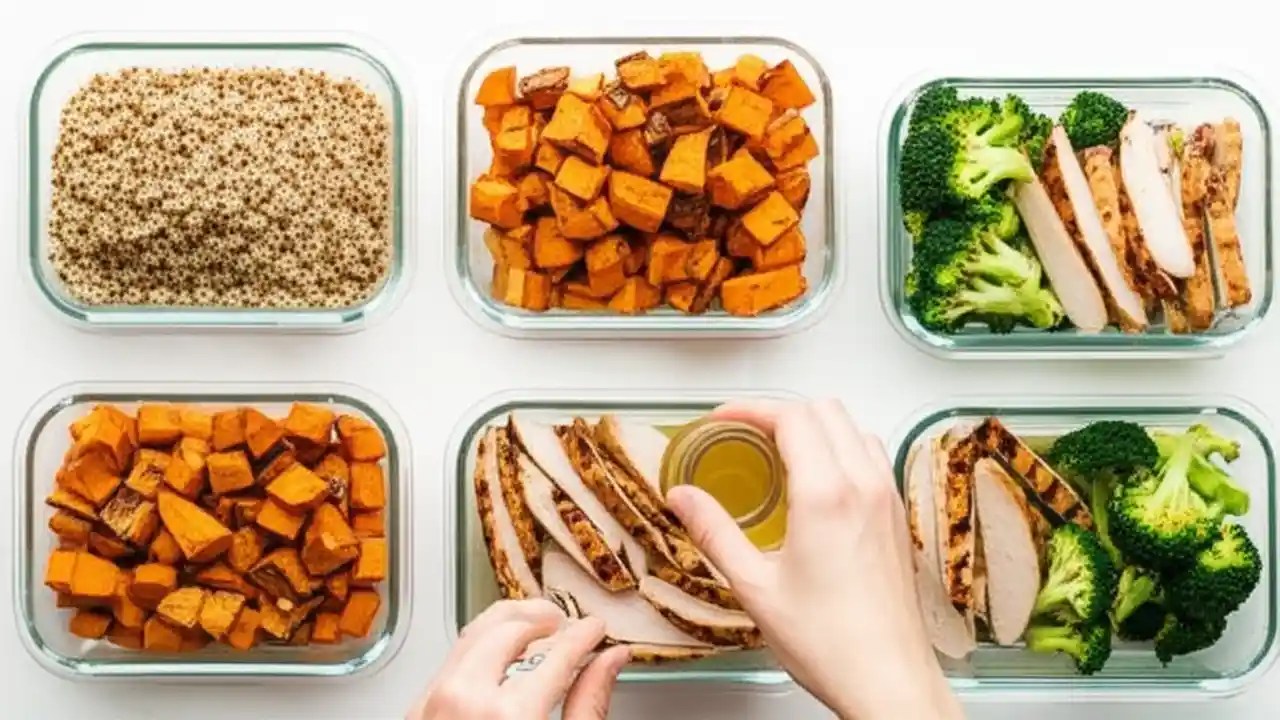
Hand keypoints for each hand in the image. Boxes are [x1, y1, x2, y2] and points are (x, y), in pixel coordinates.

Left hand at [409, 599, 630, 719]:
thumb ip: (588, 706)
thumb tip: (611, 661)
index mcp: (510, 715)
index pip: (559, 652)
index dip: (585, 634)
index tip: (596, 629)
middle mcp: (464, 701)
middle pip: (510, 628)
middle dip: (544, 618)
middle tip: (566, 624)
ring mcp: (432, 702)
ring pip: (473, 633)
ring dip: (508, 622)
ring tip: (534, 628)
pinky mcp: (414, 709)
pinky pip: (449, 661)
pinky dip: (478, 647)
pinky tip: (497, 656)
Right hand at [666, 399, 963, 719]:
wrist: (889, 681)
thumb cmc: (831, 644)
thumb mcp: (754, 587)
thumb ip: (714, 533)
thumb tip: (682, 498)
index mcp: (827, 496)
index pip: (791, 417)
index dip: (751, 409)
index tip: (723, 419)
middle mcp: (864, 487)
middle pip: (825, 410)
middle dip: (781, 411)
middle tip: (745, 432)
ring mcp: (887, 500)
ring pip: (854, 428)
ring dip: (816, 426)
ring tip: (779, 453)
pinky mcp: (896, 518)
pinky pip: (871, 458)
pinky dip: (841, 450)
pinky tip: (816, 485)